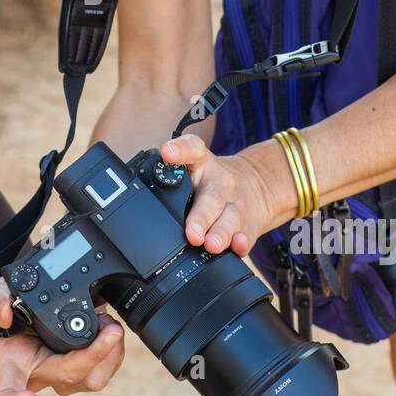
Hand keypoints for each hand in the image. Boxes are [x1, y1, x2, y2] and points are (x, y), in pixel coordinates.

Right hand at [0, 278, 125, 395]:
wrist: (42, 310)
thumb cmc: (17, 309)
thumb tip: (6, 313)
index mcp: (12, 362)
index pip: (7, 393)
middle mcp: (40, 376)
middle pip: (68, 378)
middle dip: (95, 355)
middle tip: (111, 329)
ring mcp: (65, 378)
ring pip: (94, 379)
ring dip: (109, 350)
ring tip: (106, 322)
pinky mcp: (86, 375)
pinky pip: (106, 370)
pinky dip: (114, 349)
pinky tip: (108, 331)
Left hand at [159, 134, 290, 257]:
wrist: (259, 182)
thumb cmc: (212, 180)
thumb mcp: (193, 167)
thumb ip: (169, 175)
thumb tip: (136, 192)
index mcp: (202, 162)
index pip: (192, 149)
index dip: (180, 150)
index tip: (167, 152)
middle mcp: (221, 181)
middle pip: (212, 198)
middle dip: (201, 217)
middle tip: (191, 233)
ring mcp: (237, 203)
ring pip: (230, 219)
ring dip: (220, 233)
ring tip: (211, 245)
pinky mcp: (249, 223)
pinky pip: (246, 234)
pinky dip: (242, 242)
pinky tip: (238, 246)